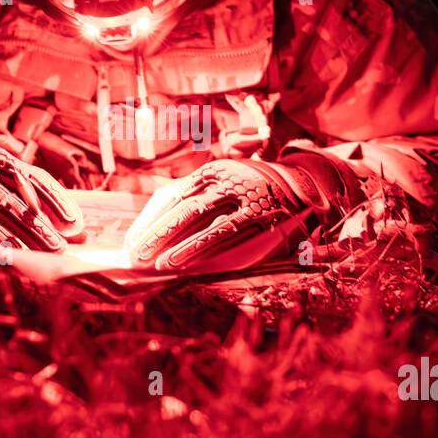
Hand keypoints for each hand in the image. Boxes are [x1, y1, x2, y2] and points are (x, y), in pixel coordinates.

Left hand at [125, 154, 360, 270]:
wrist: (306, 185)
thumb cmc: (252, 194)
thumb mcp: (224, 187)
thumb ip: (194, 202)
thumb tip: (153, 231)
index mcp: (212, 172)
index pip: (171, 195)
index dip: (148, 220)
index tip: (131, 242)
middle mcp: (227, 180)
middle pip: (182, 208)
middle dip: (155, 233)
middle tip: (135, 256)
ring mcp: (245, 197)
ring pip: (202, 220)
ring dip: (176, 245)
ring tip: (155, 265)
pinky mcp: (263, 215)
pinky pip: (227, 234)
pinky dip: (201, 249)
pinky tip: (183, 263)